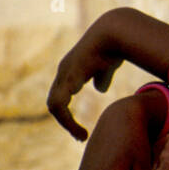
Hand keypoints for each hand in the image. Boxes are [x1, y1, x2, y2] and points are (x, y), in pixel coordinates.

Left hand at [47, 13, 122, 139]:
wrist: (114, 33)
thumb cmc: (114, 47)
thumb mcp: (107, 67)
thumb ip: (102, 78)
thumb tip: (100, 89)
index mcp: (71, 71)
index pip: (61, 96)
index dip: (68, 113)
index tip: (81, 128)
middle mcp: (64, 72)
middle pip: (54, 102)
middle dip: (66, 121)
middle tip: (80, 136)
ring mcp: (64, 73)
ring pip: (55, 105)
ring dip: (66, 123)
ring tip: (81, 135)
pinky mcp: (69, 76)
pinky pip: (60, 104)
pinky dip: (68, 119)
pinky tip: (81, 126)